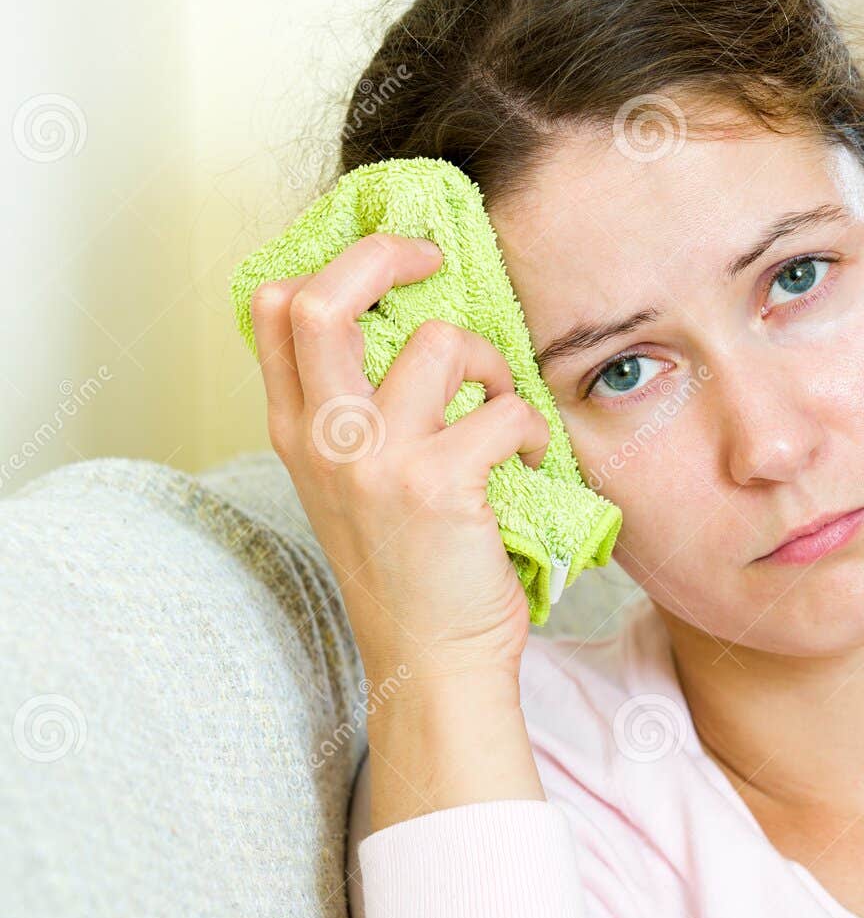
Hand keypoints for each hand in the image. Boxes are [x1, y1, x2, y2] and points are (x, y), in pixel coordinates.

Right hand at [249, 234, 549, 688]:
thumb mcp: (350, 485)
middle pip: (324, 298)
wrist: (430, 662)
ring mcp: (376, 461)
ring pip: (441, 342)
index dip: (335, 263)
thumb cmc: (407, 571)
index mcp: (295, 432)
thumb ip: (354, 413)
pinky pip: (504, 411)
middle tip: (436, 263)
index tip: (390, 266)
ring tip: (502, 406)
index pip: (275, 309)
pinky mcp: (438, 486)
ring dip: (492, 363)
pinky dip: (533, 428)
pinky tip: (532, 458)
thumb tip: (407, 326)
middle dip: (388, 255)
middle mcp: (323, 439)